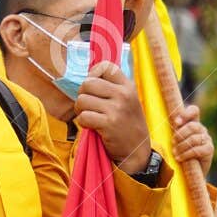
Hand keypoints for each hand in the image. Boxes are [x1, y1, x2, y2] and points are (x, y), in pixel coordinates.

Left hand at [75, 61, 152, 175]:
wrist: (137, 150)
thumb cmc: (127, 124)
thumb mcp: (127, 100)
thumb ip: (112, 87)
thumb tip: (88, 76)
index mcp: (128, 86)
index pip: (105, 66)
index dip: (93, 74)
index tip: (93, 87)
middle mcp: (123, 94)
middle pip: (87, 83)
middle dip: (82, 94)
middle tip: (87, 105)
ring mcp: (116, 109)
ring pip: (82, 100)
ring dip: (80, 110)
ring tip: (89, 116)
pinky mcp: (108, 124)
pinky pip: (83, 116)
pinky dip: (83, 122)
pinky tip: (91, 126)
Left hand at [170, 105, 213, 168]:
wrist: (190, 171)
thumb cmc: (180, 152)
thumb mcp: (175, 140)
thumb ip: (173, 131)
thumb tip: (166, 124)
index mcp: (193, 123)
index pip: (194, 111)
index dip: (186, 114)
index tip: (176, 122)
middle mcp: (201, 129)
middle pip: (192, 126)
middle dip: (180, 134)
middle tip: (172, 143)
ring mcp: (206, 139)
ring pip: (194, 139)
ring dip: (181, 146)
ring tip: (174, 152)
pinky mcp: (209, 149)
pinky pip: (197, 150)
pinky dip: (186, 154)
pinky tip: (179, 158)